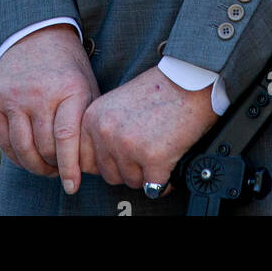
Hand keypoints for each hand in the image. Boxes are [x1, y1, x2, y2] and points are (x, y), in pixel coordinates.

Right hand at [0, 24, 98, 195]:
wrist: (35, 34)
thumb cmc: (67, 68)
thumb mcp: (86, 86)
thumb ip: (87, 122)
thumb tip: (89, 165)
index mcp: (69, 89)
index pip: (66, 138)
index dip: (69, 168)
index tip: (72, 186)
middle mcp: (40, 92)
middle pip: (44, 148)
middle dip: (55, 166)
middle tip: (60, 169)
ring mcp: (15, 95)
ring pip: (23, 149)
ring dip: (35, 166)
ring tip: (45, 166)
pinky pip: (4, 141)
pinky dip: (16, 156)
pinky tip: (27, 156)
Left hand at [79, 65, 220, 192]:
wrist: (187, 83)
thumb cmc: (156, 93)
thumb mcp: (116, 105)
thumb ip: (103, 131)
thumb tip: (98, 164)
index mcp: (92, 118)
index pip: (84, 160)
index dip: (106, 163)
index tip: (120, 159)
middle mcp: (105, 132)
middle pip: (109, 175)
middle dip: (128, 169)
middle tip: (145, 151)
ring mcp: (127, 145)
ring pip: (131, 182)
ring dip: (146, 174)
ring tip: (158, 150)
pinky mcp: (152, 158)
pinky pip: (154, 187)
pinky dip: (164, 182)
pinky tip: (170, 164)